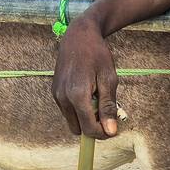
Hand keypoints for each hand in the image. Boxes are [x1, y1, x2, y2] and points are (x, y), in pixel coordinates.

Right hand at [52, 16, 118, 138]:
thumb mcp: (109, 79)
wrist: (78, 36)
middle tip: (106, 111)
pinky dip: (78, 109)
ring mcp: (56, 95)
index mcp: (77, 95)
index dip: (103, 133)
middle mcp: (63, 98)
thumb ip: (108, 106)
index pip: (89, 129)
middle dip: (94, 126)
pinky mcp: (54, 92)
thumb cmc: (97, 55)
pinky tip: (87, 92)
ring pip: (72, 121)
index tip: (114, 126)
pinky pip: (67, 111)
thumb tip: (110, 131)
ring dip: (85, 117)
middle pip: (79, 130)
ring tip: (97, 98)